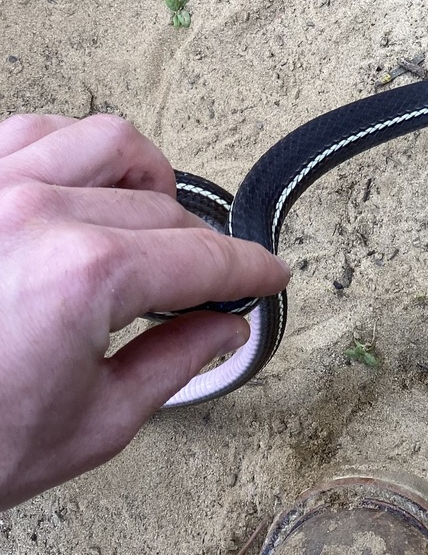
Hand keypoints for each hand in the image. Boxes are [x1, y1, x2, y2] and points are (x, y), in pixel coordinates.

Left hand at [0, 113, 289, 508]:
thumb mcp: (91, 423)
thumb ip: (174, 361)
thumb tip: (222, 327)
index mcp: (82, 275)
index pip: (201, 257)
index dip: (248, 269)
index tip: (267, 275)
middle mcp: (37, 212)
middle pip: (163, 208)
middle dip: (201, 247)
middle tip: (208, 282)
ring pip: (107, 142)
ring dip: (147, 177)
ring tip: (152, 214)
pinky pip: (34, 131)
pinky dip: (74, 150)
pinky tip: (81, 185)